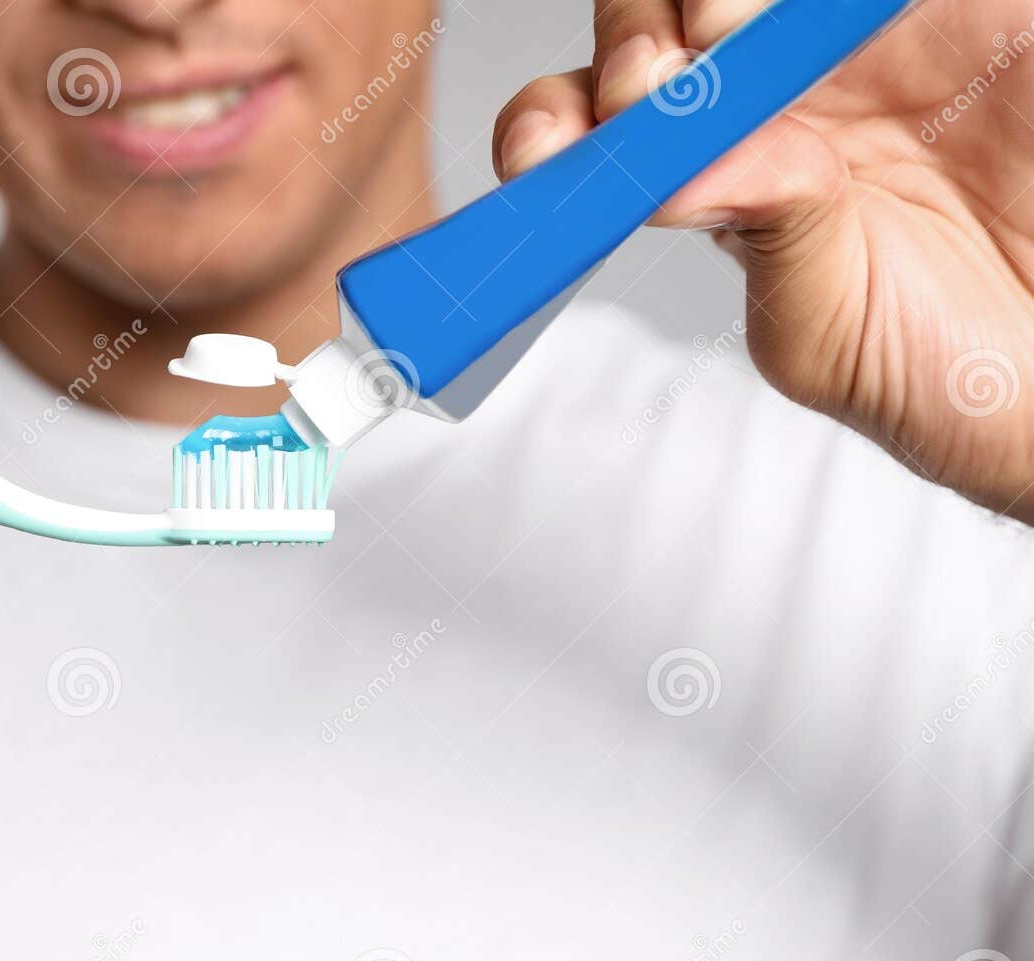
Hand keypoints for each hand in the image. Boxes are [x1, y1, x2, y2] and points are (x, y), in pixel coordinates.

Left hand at [493, 0, 1033, 520]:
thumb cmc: (943, 369)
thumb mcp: (825, 327)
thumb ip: (760, 235)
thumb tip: (677, 173)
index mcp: (729, 173)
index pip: (611, 123)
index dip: (561, 120)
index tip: (543, 149)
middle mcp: (784, 98)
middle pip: (664, 21)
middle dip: (631, 38)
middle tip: (647, 83)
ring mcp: (869, 43)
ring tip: (719, 36)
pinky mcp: (972, 8)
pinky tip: (811, 16)